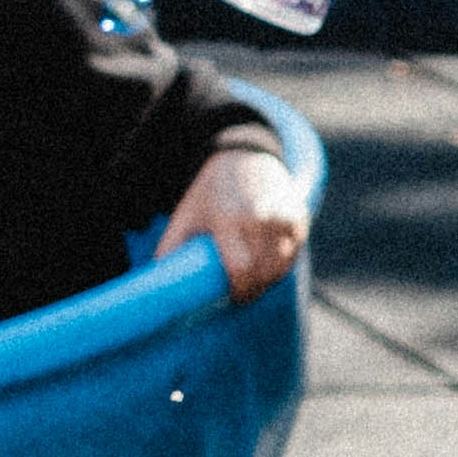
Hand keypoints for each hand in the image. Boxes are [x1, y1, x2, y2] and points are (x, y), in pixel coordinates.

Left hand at [158, 148, 312, 300]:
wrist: (244, 157)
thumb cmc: (210, 194)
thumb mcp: (187, 215)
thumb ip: (172, 248)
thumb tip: (159, 287)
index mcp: (229, 219)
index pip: (241, 269)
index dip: (238, 291)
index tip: (231, 299)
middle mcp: (260, 218)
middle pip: (263, 273)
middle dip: (253, 290)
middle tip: (240, 295)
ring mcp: (283, 217)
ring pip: (281, 268)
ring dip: (268, 281)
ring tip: (252, 280)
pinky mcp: (299, 218)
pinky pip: (293, 254)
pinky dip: (282, 265)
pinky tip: (267, 264)